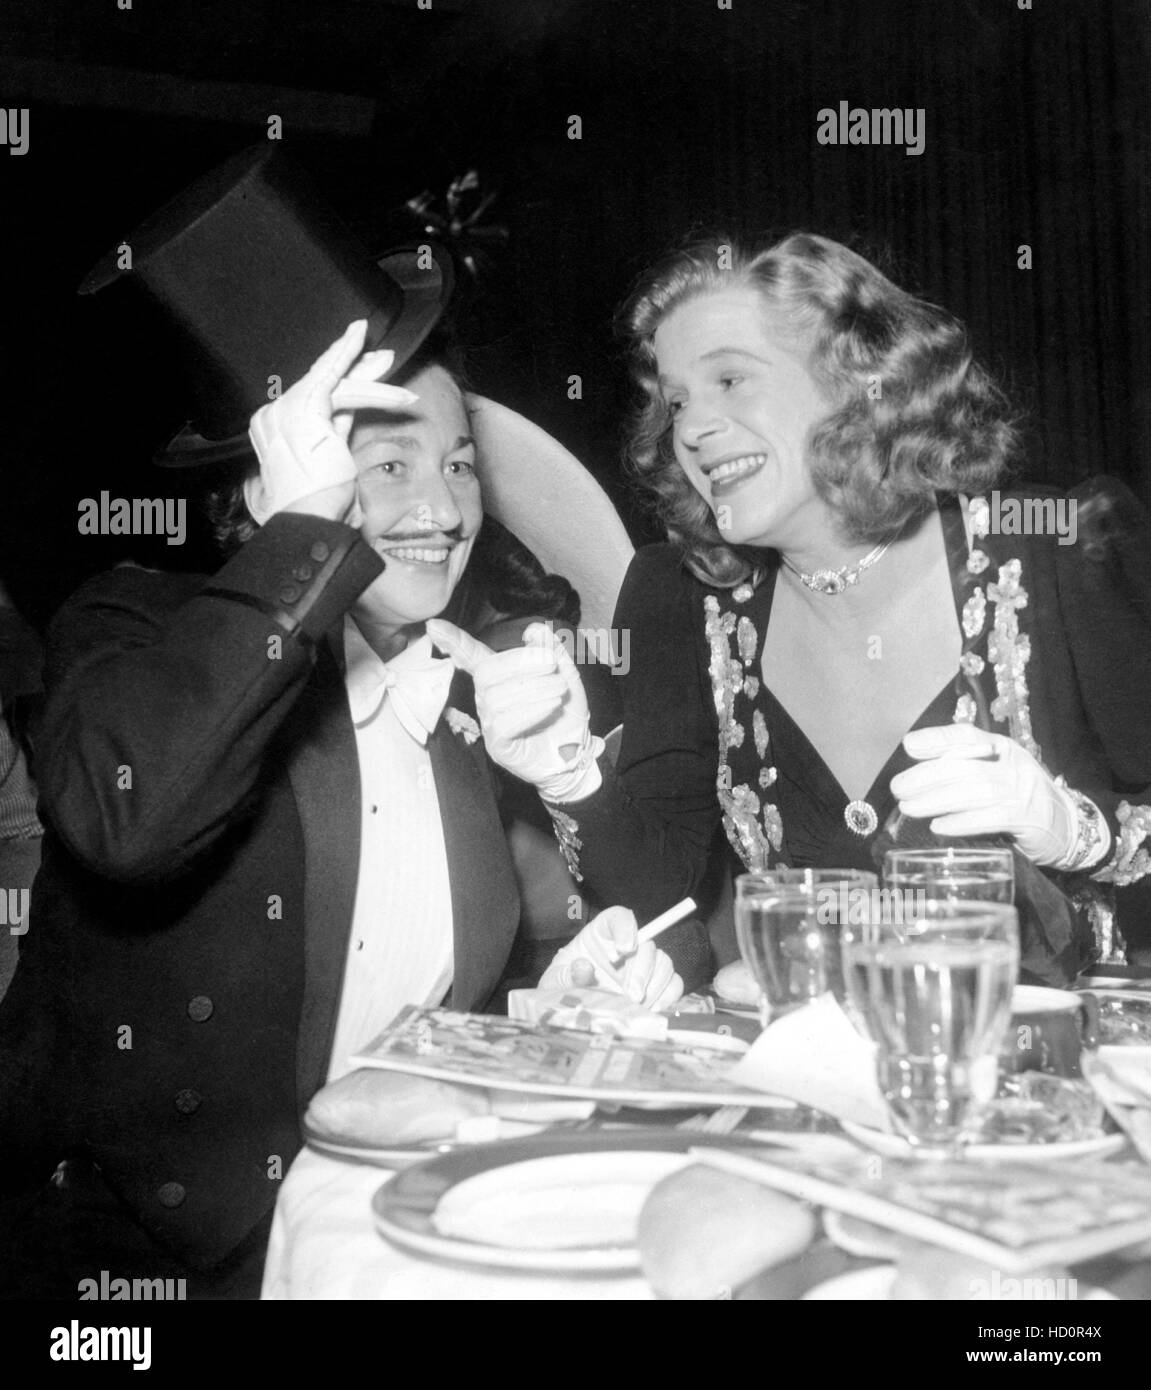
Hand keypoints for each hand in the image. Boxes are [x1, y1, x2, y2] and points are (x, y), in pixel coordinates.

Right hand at [244, 320, 419, 524]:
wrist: (309, 519)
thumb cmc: (322, 506)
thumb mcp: (332, 462)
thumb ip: (336, 432)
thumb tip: (349, 414)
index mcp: (276, 429)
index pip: (317, 398)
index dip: (346, 383)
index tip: (369, 374)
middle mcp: (275, 416)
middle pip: (324, 384)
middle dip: (357, 368)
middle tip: (384, 357)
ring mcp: (285, 411)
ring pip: (337, 385)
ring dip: (373, 382)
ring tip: (396, 376)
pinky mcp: (303, 410)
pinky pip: (339, 383)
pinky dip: (359, 368)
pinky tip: (369, 349)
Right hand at [426, 618, 602, 802]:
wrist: (577, 755)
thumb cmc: (564, 715)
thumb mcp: (565, 676)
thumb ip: (552, 651)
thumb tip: (534, 629)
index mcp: (499, 678)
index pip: (471, 655)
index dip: (454, 640)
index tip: (433, 625)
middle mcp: (488, 698)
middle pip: (486, 672)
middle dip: (519, 662)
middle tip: (552, 664)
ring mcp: (490, 723)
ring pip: (497, 697)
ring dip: (533, 688)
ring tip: (559, 690)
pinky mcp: (498, 746)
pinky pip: (504, 723)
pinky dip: (531, 710)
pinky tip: (551, 706)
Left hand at [540, 906, 683, 1010]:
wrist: (573, 1007)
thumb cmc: (563, 985)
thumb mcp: (556, 979)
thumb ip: (568, 973)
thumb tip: (583, 967)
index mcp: (602, 933)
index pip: (620, 917)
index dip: (626, 928)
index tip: (623, 950)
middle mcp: (627, 945)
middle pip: (647, 943)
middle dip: (641, 970)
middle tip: (632, 995)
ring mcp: (643, 966)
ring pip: (664, 963)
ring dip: (655, 985)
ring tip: (639, 1007)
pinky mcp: (655, 986)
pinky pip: (674, 985)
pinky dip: (668, 997)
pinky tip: (652, 1011)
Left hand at [891, 724, 1087, 867]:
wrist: (1069, 825)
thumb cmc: (1020, 798)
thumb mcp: (996, 773)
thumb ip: (963, 766)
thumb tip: (916, 765)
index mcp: (1001, 748)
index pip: (967, 735)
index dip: (937, 739)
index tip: (909, 745)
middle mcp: (1012, 764)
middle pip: (963, 765)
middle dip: (926, 776)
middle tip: (898, 788)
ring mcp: (1022, 791)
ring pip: (973, 791)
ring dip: (936, 800)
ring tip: (909, 807)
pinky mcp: (1028, 819)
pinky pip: (991, 819)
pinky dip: (962, 822)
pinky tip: (938, 826)